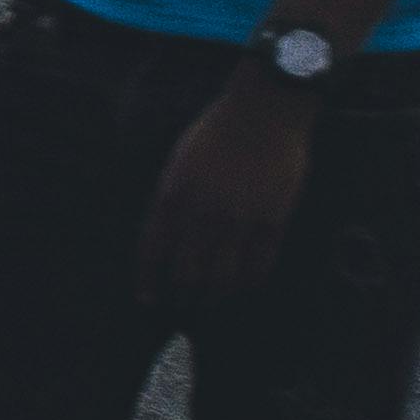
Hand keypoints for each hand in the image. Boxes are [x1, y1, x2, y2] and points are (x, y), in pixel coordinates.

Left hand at [137, 80, 313, 302]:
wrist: (263, 113)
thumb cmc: (216, 134)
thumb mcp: (177, 163)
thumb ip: (170, 201)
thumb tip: (166, 243)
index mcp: (172, 196)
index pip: (153, 252)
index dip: (149, 282)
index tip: (148, 300)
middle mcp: (202, 213)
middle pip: (187, 275)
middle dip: (182, 297)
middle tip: (183, 306)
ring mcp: (238, 220)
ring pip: (223, 279)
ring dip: (214, 297)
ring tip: (211, 302)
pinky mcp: (272, 222)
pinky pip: (258, 267)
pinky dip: (248, 284)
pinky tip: (243, 288)